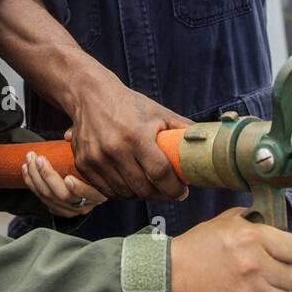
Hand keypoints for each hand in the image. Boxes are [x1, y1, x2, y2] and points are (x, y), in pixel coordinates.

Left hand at [20, 149, 106, 217]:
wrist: (92, 181)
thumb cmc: (93, 164)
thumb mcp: (94, 155)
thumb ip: (82, 144)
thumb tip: (68, 135)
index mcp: (99, 192)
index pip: (88, 194)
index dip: (78, 188)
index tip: (68, 178)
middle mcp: (86, 204)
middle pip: (63, 195)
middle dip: (48, 176)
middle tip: (39, 159)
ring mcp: (71, 209)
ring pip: (49, 198)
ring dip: (35, 178)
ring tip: (29, 161)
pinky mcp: (59, 210)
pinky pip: (42, 199)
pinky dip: (32, 185)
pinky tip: (26, 171)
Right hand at [66, 75, 190, 200]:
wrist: (90, 95)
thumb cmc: (129, 104)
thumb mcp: (159, 112)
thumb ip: (183, 128)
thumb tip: (208, 142)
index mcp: (136, 136)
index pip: (160, 174)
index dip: (175, 188)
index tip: (183, 191)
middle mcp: (114, 150)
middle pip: (142, 188)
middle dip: (161, 195)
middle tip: (170, 192)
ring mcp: (96, 159)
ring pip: (124, 193)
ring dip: (141, 195)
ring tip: (152, 188)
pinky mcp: (83, 164)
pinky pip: (106, 191)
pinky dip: (121, 193)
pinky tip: (131, 185)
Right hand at [170, 208, 291, 291]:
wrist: (173, 272)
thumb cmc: (200, 245)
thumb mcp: (226, 221)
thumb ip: (253, 219)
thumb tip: (276, 221)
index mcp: (253, 237)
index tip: (284, 256)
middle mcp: (254, 264)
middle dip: (287, 276)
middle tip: (274, 275)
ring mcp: (249, 291)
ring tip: (266, 291)